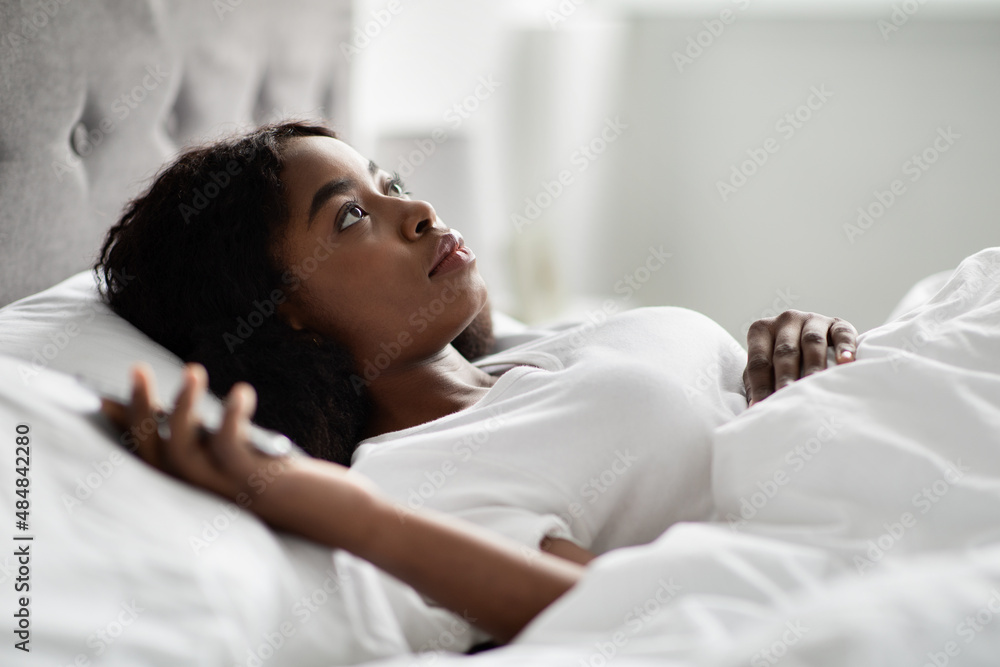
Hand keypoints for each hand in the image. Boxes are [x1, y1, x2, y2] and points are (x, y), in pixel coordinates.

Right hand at [100, 363, 375, 532]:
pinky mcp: (262, 487)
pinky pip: (232, 450)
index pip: (153, 464)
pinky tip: (240, 391)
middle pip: (157, 458)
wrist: (348, 518)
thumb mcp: (256, 463)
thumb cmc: (304, 486)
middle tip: (137, 369)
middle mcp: (209, 498)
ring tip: (191, 370)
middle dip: (139, 414)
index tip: (107, 397)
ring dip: (182, 410)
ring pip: (186, 455)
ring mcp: (233, 495)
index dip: (128, 432)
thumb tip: (198, 410)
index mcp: (205, 491)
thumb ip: (226, 445)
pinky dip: (231, 417)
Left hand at [743, 310, 856, 406]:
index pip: (759, 361)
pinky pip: (842, 333)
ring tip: (815, 385)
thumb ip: (757, 385)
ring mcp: (812, 319)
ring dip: (813, 366)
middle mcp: (785, 320)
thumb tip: (755, 410)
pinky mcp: (837, 323)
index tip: (763, 407)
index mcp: (761, 330)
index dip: (760, 386)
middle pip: (785, 352)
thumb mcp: (766, 369)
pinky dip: (845, 347)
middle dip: (786, 378)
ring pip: (812, 342)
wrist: (814, 344)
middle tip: (788, 398)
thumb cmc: (783, 364)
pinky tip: (846, 362)